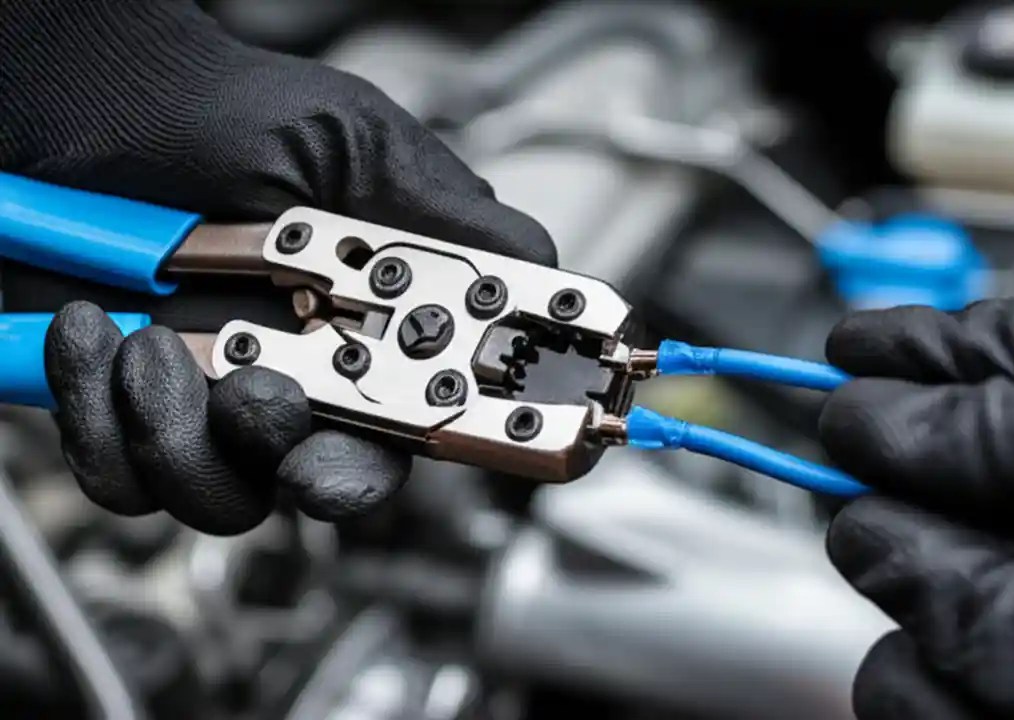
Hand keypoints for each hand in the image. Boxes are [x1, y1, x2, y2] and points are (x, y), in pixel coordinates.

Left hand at [1, 0, 554, 534]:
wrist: (81, 103)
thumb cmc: (213, 112)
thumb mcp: (352, 141)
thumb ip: (448, 216)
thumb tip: (542, 271)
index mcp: (373, 321)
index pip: (437, 411)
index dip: (453, 437)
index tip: (435, 426)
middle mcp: (304, 372)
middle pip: (340, 481)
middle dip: (309, 463)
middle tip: (267, 395)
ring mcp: (213, 400)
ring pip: (227, 497)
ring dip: (186, 426)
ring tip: (157, 337)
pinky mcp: (125, 413)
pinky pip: (124, 478)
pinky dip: (104, 410)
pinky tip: (101, 329)